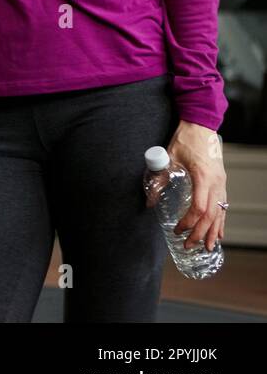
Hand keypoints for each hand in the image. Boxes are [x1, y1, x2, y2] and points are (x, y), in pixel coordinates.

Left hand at [167, 121, 226, 250]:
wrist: (201, 125)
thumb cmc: (185, 140)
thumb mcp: (169, 159)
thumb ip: (159, 180)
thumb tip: (149, 201)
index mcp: (204, 178)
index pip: (199, 208)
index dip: (189, 222)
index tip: (178, 229)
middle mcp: (217, 183)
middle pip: (211, 215)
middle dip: (199, 233)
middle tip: (188, 245)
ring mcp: (222, 184)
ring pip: (220, 213)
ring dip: (212, 231)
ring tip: (206, 247)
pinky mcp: (222, 183)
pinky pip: (224, 206)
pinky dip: (221, 221)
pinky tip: (218, 234)